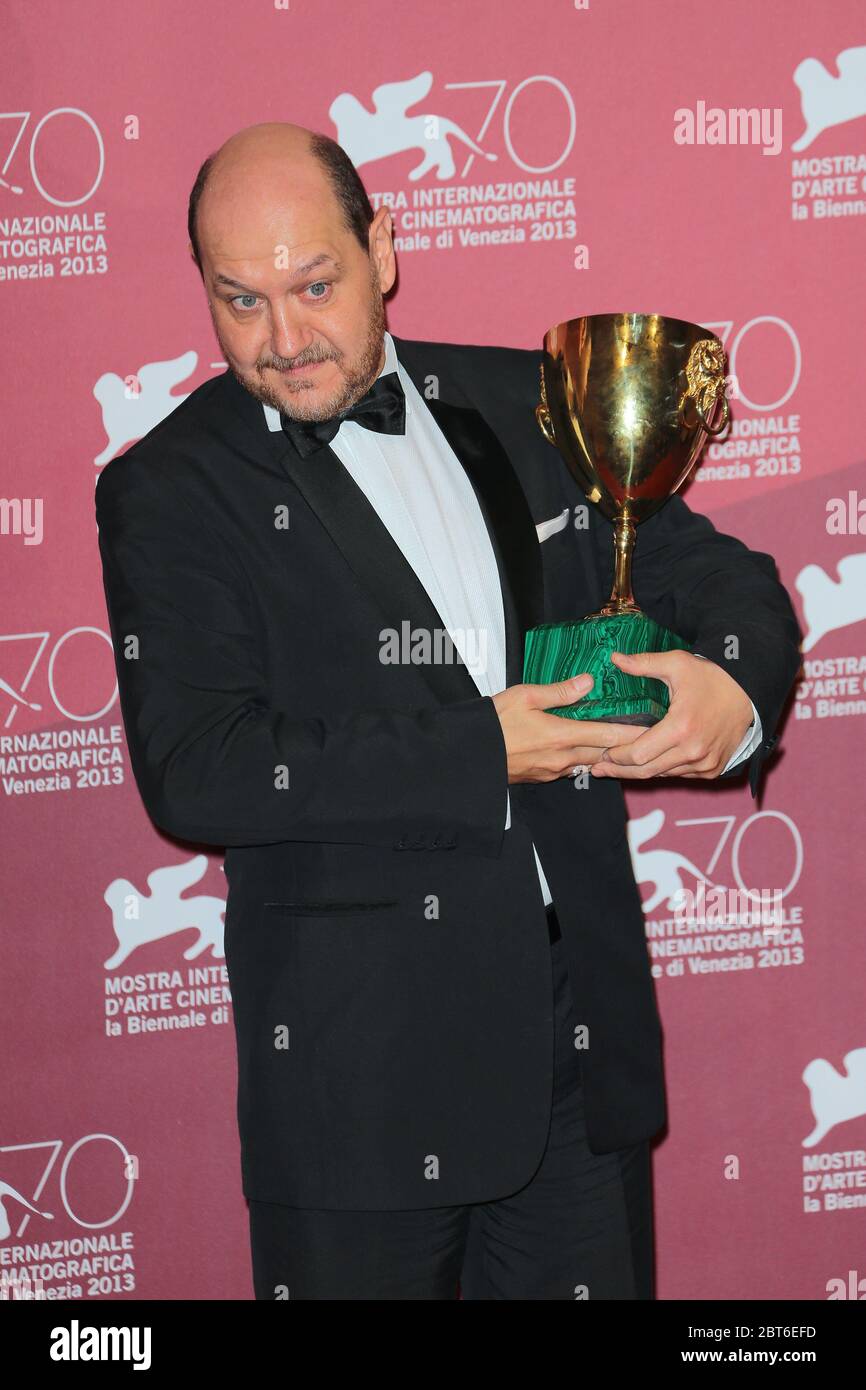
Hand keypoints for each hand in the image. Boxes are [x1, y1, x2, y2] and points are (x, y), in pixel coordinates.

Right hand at [492, 674, 644, 783]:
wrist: (470, 754)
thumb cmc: (494, 722)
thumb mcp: (524, 696)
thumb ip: (560, 691)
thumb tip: (589, 681)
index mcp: (562, 735)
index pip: (609, 737)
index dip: (634, 734)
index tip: (655, 730)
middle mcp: (563, 758)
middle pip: (605, 755)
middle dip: (627, 748)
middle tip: (648, 738)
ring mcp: (554, 771)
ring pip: (591, 764)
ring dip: (608, 757)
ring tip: (625, 746)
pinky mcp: (543, 777)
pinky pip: (573, 770)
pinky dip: (587, 762)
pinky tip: (589, 752)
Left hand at [590, 649, 754, 780]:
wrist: (750, 692)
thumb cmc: (712, 677)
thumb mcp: (678, 664)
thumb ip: (644, 664)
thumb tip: (614, 658)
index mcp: (681, 728)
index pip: (638, 754)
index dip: (616, 756)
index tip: (601, 752)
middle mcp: (694, 751)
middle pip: (646, 771)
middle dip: (619, 770)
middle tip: (598, 767)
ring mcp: (705, 763)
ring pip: (663, 775)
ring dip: (639, 772)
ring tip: (616, 768)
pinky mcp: (712, 769)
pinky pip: (680, 775)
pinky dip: (663, 770)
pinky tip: (647, 765)